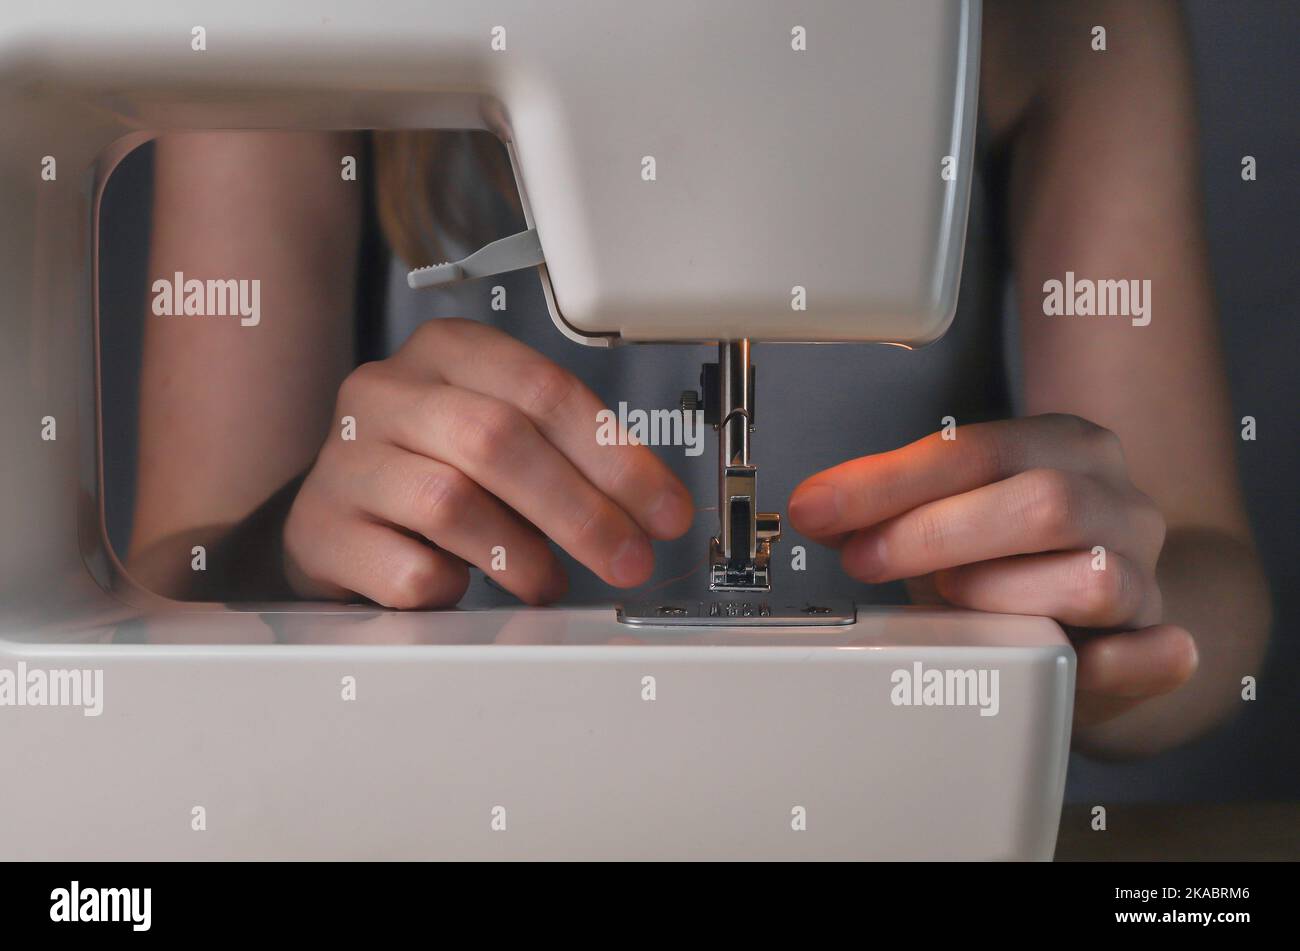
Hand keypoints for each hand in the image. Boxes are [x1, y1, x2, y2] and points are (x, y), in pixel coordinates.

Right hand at [283, 319, 692, 606]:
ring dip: (521, 555)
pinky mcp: (320, 530)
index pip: (544, 390)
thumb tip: (650, 509)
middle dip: (582, 510)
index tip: (663, 511)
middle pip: (498, 441)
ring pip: (449, 501)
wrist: (334, 511)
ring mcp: (345, 460)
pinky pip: (407, 568)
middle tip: (628, 559)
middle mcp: (387, 392)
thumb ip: (565, 452)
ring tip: (547, 581)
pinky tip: (464, 587)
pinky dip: (453, 587)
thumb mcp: (497, 431)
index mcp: (447, 352)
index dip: (616, 455)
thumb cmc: (432, 467)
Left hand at [787, 414, 1197, 730]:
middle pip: (1041, 501)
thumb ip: (890, 508)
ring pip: (1090, 577)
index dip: (889, 482)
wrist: (1097, 622)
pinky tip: (1077, 664)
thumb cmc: (1009, 563)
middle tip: (862, 560)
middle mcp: (1117, 501)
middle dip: (932, 533)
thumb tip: (819, 509)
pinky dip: (1116, 661)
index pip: (974, 449)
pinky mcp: (1158, 645)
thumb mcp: (947, 517)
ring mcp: (1145, 574)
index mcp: (1065, 447)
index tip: (819, 508)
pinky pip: (1157, 652)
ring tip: (953, 601)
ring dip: (1002, 594)